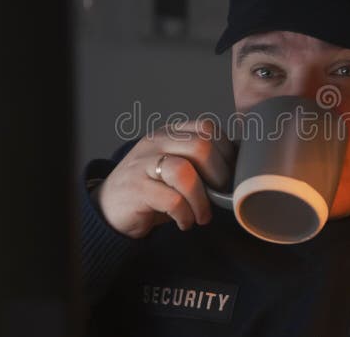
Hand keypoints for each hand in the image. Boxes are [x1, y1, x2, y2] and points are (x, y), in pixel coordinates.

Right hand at [94, 120, 234, 238]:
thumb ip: (200, 163)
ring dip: (201, 199)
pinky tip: (184, 222)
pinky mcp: (136, 189)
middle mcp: (156, 142)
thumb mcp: (176, 168)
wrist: (109, 208)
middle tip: (218, 197)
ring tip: (201, 215)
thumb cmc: (152, 190)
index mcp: (169, 133)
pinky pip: (171, 200)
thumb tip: (240, 170)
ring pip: (184, 171)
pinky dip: (185, 215)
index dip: (226, 153)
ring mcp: (142, 164)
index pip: (206, 127)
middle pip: (200, 145)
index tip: (229, 177)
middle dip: (218, 176)